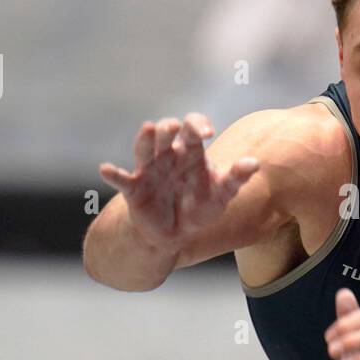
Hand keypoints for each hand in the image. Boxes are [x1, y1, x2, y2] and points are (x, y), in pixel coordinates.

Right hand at [98, 112, 257, 247]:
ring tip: (148, 129)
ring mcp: (149, 170)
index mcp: (190, 151)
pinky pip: (121, 179)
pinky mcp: (134, 189)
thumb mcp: (221, 196)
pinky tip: (105, 169)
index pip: (192, 127)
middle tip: (175, 127)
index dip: (197, 125)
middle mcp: (167, 155)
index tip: (207, 133)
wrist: (175, 234)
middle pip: (165, 132)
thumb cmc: (199, 208)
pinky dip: (113, 173)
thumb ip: (236, 179)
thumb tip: (254, 163)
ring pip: (144, 148)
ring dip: (145, 139)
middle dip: (168, 127)